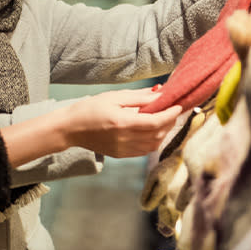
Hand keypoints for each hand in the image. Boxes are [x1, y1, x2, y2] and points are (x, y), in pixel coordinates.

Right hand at [62, 89, 182, 157]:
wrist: (71, 128)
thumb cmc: (91, 108)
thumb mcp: (114, 97)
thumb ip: (139, 97)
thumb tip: (160, 94)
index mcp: (122, 123)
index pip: (155, 122)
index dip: (170, 115)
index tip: (179, 106)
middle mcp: (124, 139)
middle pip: (157, 134)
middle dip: (170, 122)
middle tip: (174, 110)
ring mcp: (123, 150)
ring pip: (154, 145)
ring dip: (164, 133)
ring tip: (165, 119)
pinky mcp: (121, 155)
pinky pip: (145, 150)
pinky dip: (154, 141)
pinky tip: (153, 130)